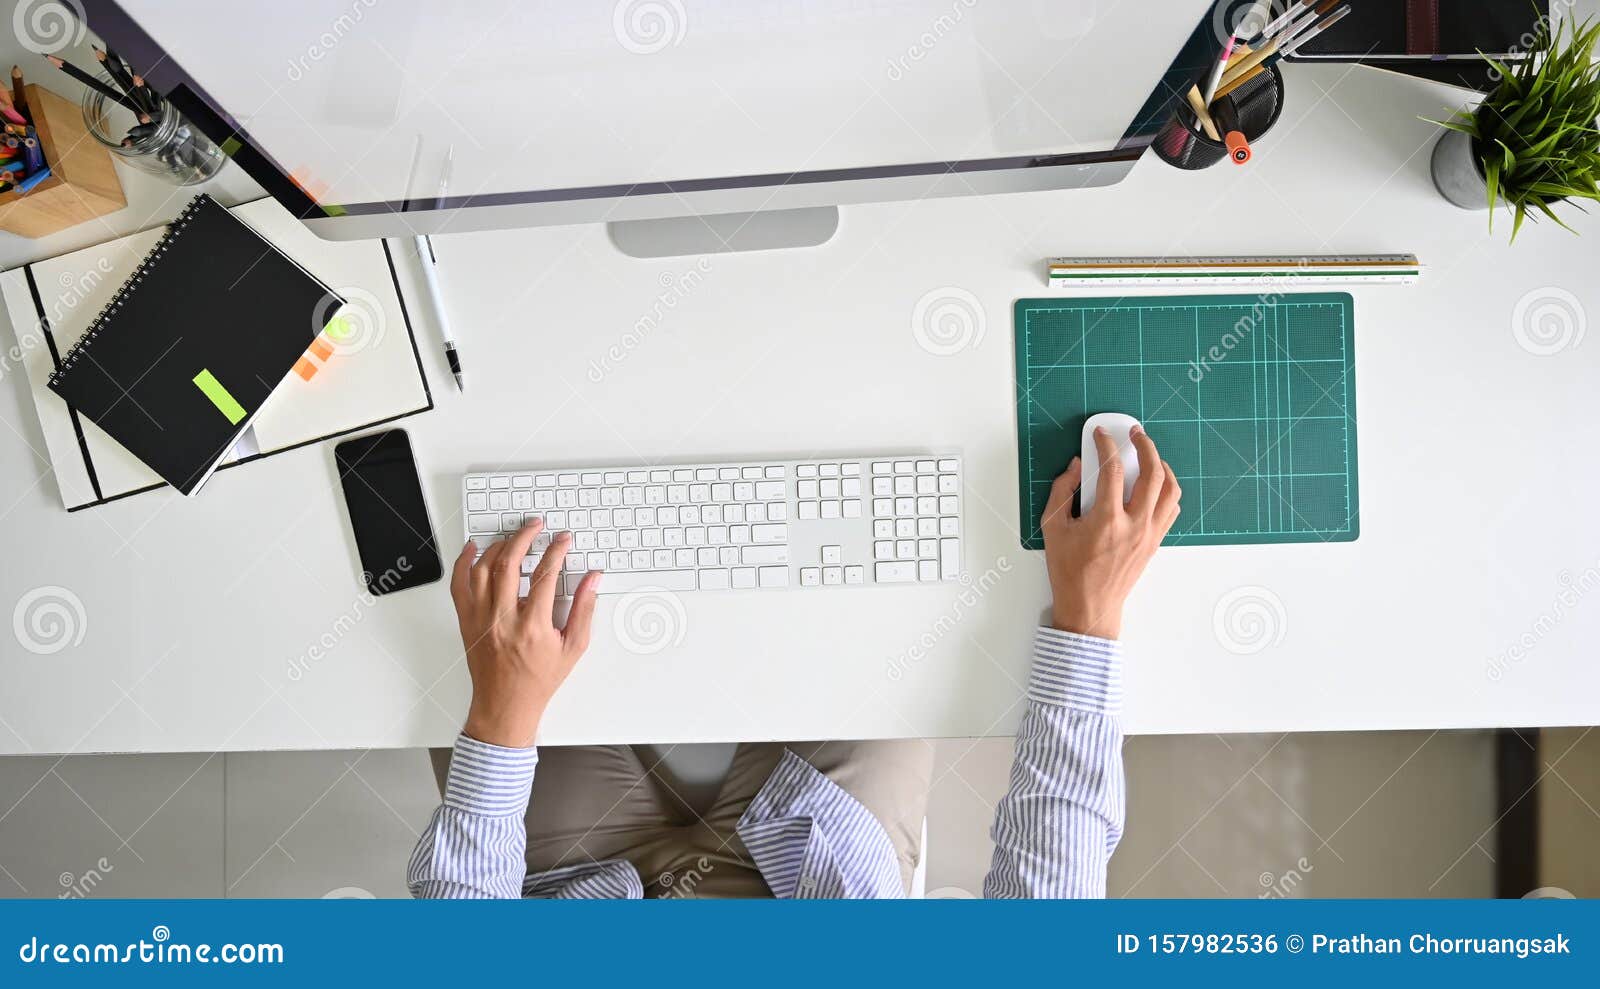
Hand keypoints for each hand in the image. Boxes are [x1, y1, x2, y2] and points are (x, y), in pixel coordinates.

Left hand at [450, 519, 600, 747]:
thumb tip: (593, 580)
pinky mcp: (466, 622)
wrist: (506, 705)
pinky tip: (474, 549)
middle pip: (508, 564)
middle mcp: (502, 619)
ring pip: (482, 570)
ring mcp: (480, 619)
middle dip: (524, 538)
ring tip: (513, 537)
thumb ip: (584, 610)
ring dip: (498, 547)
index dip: (555, 551)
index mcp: (532, 626)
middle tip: (536, 526)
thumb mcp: (573, 647)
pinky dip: (464, 563)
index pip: (544, 575)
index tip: (562, 539)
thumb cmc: (539, 680)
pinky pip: (459, 585)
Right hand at [1041, 424, 1180, 639]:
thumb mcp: (1053, 528)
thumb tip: (1075, 467)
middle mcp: (1135, 525)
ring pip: (1170, 490)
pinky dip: (1168, 490)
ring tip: (1151, 455)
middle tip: (1136, 433)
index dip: (1106, 444)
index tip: (1101, 434)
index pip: (1112, 469)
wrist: (1090, 606)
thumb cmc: (1069, 571)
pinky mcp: (1155, 542)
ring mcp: (1150, 534)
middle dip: (1145, 446)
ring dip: (1163, 466)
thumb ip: (1062, 491)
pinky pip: (1172, 509)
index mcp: (1106, 520)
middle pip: (1152, 473)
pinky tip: (1156, 484)